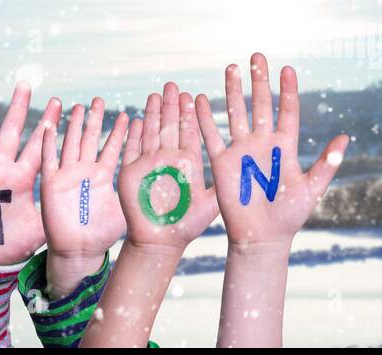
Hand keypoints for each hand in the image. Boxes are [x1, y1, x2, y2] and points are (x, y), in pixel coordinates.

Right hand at [0, 82, 60, 264]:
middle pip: (10, 134)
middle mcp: (0, 172)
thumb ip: (53, 212)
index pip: (38, 147)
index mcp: (22, 179)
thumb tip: (80, 206)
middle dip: (18, 109)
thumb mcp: (39, 229)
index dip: (47, 126)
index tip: (60, 103)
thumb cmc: (11, 248)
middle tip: (25, 84)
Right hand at [40, 98, 128, 261]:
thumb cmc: (102, 236)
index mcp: (104, 176)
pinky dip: (48, 143)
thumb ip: (137, 193)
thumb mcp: (124, 210)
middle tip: (100, 100)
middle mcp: (85, 172)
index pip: (112, 147)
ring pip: (70, 144)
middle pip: (90, 139)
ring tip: (78, 107)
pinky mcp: (51, 184)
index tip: (127, 114)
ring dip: (73, 126)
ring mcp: (67, 176)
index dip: (119, 131)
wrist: (78, 252)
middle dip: (95, 120)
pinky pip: (48, 160)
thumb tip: (166, 184)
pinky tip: (49, 126)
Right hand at [116, 82, 218, 250]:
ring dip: (152, 114)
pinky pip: (130, 149)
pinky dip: (132, 135)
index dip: (191, 114)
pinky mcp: (130, 174)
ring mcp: (148, 165)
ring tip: (155, 95)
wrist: (159, 243)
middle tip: (173, 85)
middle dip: (171, 106)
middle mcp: (168, 160)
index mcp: (188, 163)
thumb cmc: (185, 227)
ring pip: (150, 133)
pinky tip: (133, 120)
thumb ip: (225, 184)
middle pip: (170, 127)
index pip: (190, 132)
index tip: (193, 95)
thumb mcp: (212, 203)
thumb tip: (251, 173)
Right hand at [196, 53, 348, 247]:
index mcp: (285, 146)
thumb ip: (327, 163)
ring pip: (235, 114)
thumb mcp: (312, 189)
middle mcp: (263, 143)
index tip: (287, 69)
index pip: (287, 111)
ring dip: (232, 91)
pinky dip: (205, 119)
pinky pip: (212, 136)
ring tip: (230, 68)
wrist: (261, 236)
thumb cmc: (289, 215)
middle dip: (258, 81)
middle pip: (260, 105)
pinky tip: (199, 101)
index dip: (288, 90)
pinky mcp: (222, 163)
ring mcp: (241, 151)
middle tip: (257, 57)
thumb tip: (344, 138)